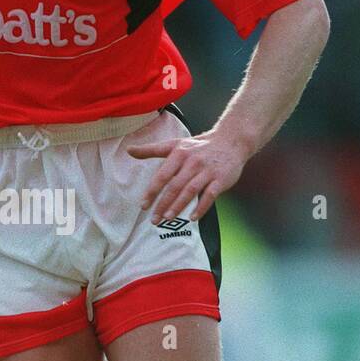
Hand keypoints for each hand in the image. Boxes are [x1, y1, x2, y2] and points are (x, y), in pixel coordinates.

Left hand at [126, 129, 247, 222]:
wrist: (231, 141)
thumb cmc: (198, 146)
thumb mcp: (175, 144)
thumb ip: (152, 150)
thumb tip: (129, 150)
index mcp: (179, 154)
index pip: (162, 176)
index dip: (152, 192)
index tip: (143, 206)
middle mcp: (192, 162)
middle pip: (174, 186)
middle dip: (163, 204)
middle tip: (154, 219)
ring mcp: (207, 171)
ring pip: (190, 191)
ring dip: (178, 206)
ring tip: (168, 218)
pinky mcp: (221, 179)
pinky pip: (210, 195)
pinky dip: (201, 207)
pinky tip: (192, 218)